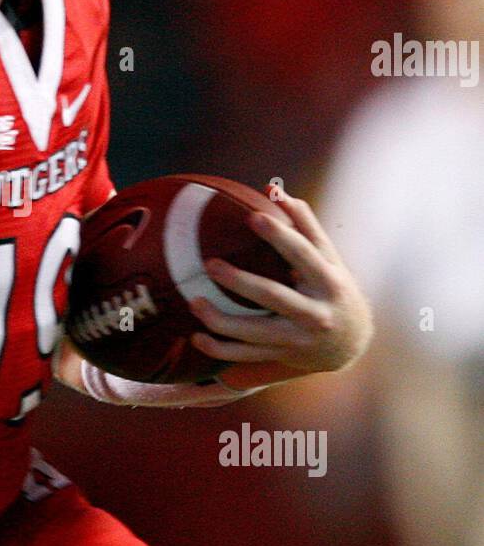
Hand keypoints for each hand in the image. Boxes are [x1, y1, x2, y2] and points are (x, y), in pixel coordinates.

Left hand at [187, 193, 373, 381]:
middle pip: (274, 296)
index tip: (253, 216)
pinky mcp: (281, 355)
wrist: (352, 343)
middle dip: (241, 282)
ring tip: (193, 302)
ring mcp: (296, 338)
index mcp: (328, 280)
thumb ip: (304, 224)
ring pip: (254, 332)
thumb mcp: (329, 258)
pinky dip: (220, 350)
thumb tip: (275, 188)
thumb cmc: (333, 288)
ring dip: (221, 320)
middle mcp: (314, 312)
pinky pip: (245, 356)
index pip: (303, 254)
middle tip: (210, 264)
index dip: (279, 235)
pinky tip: (196, 337)